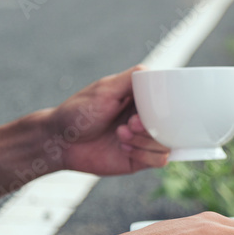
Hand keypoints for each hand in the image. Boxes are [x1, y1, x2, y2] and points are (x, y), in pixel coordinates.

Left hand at [45, 65, 168, 175]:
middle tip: (130, 124)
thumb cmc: (79, 112)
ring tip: (121, 135)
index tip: (143, 110)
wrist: (60, 142)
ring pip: (168, 144)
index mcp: (143, 101)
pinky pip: (161, 160)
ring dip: (145, 141)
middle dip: (153, 127)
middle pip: (173, 125)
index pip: (170, 103)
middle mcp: (147, 120)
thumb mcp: (106, 89)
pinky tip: (124, 148)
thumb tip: (159, 73)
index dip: (164, 109)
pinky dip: (145, 155)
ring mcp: (145, 141)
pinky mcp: (142, 159)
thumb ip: (133, 78)